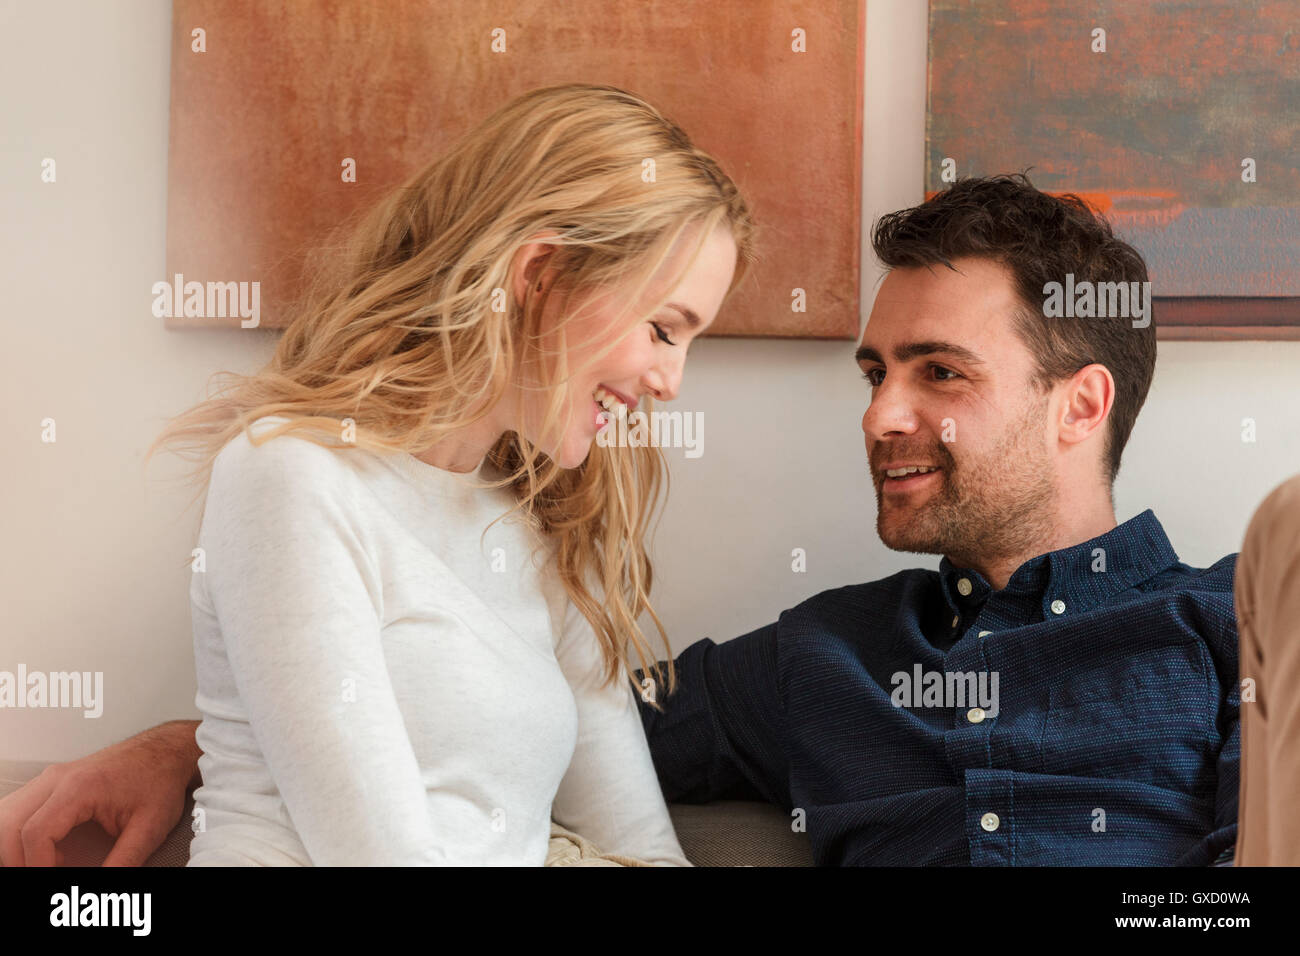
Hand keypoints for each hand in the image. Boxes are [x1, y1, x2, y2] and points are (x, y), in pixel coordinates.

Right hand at [0, 723, 197, 866]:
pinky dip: (22, 835)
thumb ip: (123, 863)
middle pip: (9, 824)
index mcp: (80, 787)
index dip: (38, 866)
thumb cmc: (160, 778)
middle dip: (18, 859)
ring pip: (9, 815)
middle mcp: (59, 779)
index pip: (37, 833)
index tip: (50, 883)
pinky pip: (19, 810)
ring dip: (15, 847)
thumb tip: (103, 893)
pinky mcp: (53, 783)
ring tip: (46, 865)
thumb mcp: (149, 828)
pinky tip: (50, 851)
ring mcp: (52, 779)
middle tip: (42, 876)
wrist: (166, 751)